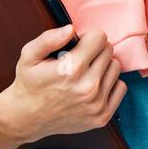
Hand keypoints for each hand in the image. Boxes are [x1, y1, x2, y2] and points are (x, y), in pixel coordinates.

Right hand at [0, 25, 127, 143]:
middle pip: (109, 51)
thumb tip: (71, 28)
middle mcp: (87, 87)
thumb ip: (48, 38)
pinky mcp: (102, 116)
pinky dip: (110, 84)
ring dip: (103, 67)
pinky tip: (93, 86)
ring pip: (116, 68)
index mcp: (70, 69)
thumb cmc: (29, 84)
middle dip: (95, 51)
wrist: (26, 119)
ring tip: (85, 73)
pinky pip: (121, 87)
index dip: (88, 38)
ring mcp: (96, 104)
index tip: (78, 46)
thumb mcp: (29, 56)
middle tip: (79, 60)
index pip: (99, 38)